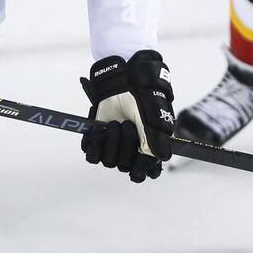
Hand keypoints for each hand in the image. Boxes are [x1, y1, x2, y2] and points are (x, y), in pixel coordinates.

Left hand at [79, 51, 174, 182]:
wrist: (122, 80)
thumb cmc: (144, 98)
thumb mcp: (155, 118)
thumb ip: (157, 141)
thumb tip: (161, 159)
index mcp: (147, 149)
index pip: (143, 173)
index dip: (139, 170)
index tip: (137, 164)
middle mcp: (129, 150)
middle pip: (124, 166)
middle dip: (125, 145)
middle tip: (127, 125)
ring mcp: (112, 146)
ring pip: (108, 161)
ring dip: (111, 141)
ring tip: (114, 123)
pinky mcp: (96, 140)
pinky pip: (91, 155)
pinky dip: (95, 143)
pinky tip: (99, 129)